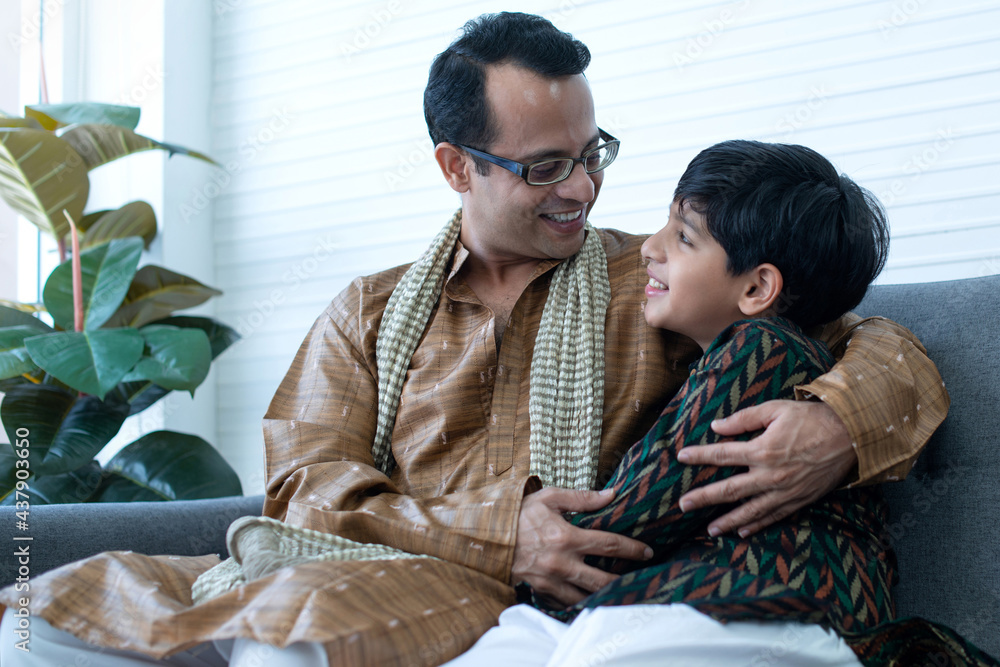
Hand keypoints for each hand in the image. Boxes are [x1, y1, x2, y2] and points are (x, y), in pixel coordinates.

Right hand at [512, 487, 652, 606]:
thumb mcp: (549, 498)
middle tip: (640, 577)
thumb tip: (611, 494)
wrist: (487, 537)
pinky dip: (581, 600)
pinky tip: (592, 596)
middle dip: (625, 579)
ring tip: (621, 589)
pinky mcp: (542, 590)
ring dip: (605, 593)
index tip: (647, 551)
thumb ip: (582, 498)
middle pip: (603, 579)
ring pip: (587, 595)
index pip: (609, 544)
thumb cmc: (519, 514)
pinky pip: (567, 602)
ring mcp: (551, 580)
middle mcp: (561, 562)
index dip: (632, 549)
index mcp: (566, 537)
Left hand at [676, 400, 855, 537]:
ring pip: (750, 510)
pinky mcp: (799, 500)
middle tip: (684, 506)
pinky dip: (757, 525)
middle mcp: (770, 475)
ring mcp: (785, 491)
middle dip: (704, 497)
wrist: (851, 436)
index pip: (722, 454)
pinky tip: (743, 531)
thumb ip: (744, 418)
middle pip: (729, 489)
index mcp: (762, 450)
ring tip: (709, 529)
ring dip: (728, 521)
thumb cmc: (812, 418)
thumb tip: (717, 426)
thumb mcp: (776, 409)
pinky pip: (774, 516)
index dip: (700, 456)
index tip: (681, 457)